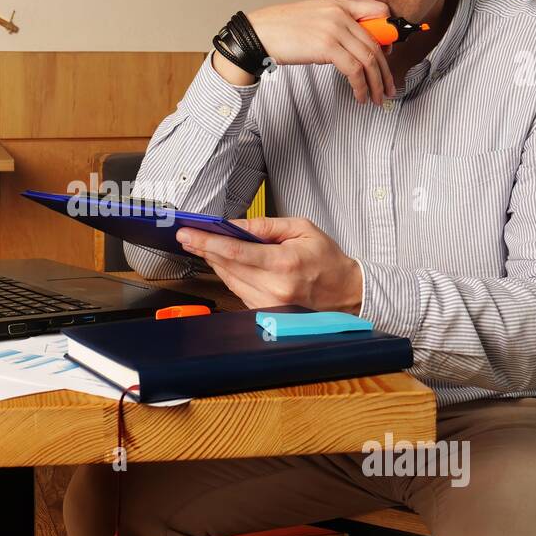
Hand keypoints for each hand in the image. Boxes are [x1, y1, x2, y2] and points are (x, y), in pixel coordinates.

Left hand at [175, 216, 363, 312]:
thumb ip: (266, 226)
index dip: (207, 242)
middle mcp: (275, 288)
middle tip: (188, 236)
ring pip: (229, 280)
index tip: (189, 234)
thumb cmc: (328, 260)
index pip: (235, 252)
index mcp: (284, 264)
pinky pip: (238, 290)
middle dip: (204, 249)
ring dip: (214, 262)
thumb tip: (235, 225)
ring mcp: (270, 303)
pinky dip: (229, 275)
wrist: (346, 292)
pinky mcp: (266, 311)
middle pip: (227, 267)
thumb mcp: (302, 229)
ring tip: (202, 245)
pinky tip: (224, 262)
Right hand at [245, 0, 396, 104]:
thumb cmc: (281, 30)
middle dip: (385, 70)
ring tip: (378, 98)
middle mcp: (341, 13)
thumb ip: (335, 26)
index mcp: (339, 3)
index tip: (387, 55)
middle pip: (376, 43)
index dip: (389, 34)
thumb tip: (352, 48)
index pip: (379, 11)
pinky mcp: (327, 46)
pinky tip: (360, 96)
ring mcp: (335, 28)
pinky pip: (354, 69)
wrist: (258, 34)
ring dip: (376, 83)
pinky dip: (360, 86)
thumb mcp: (314, 19)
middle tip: (389, 87)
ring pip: (368, 59)